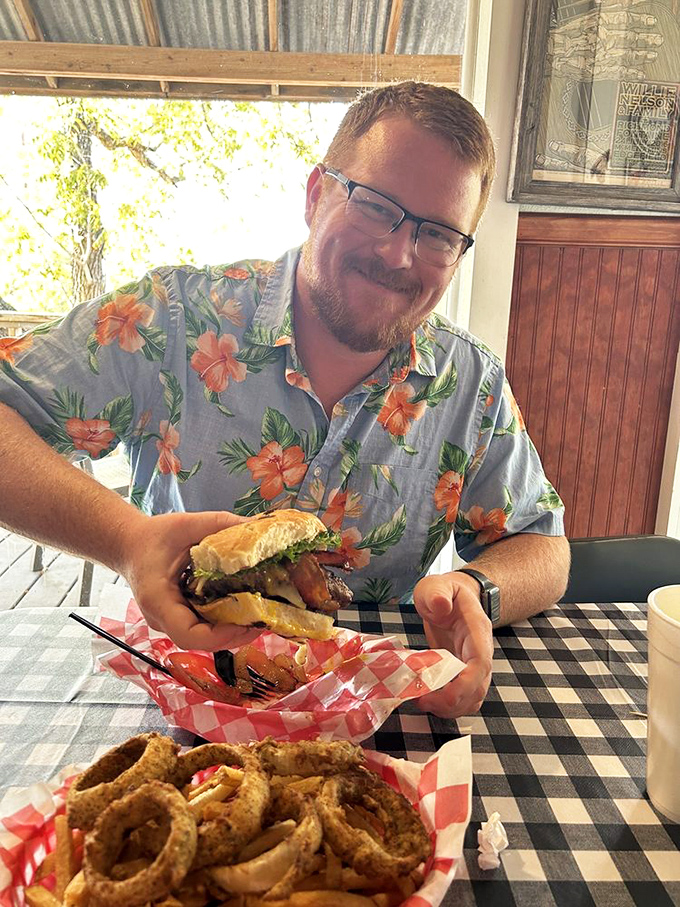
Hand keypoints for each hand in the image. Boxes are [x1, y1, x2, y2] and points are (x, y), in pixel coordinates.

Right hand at [120, 510, 260, 650]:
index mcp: (158, 600)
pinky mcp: (179, 617)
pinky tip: (245, 609)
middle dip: (235, 635)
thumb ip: (220, 524)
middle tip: (264, 619)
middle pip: (201, 641)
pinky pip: (203, 627)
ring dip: (232, 631)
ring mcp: (169, 621)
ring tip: (260, 615)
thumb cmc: (152, 536)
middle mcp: (162, 618)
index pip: (189, 635)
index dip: (220, 635)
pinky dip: (224, 622)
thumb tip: (257, 524)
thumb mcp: (186, 524)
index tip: (246, 622)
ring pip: (204, 638)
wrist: (129, 544)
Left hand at [413, 571, 493, 718]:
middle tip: (422, 700)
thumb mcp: (436, 585)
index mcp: (476, 630)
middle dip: (452, 702)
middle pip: (478, 688)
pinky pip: (464, 698)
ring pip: (473, 698)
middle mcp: (481, 652)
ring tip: (422, 702)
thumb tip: (440, 606)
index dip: (465, 685)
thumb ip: (437, 592)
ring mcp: (474, 665)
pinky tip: (428, 700)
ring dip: (451, 709)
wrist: (456, 596)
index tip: (443, 696)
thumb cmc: (445, 591)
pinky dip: (449, 706)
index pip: (480, 664)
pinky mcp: (464, 673)